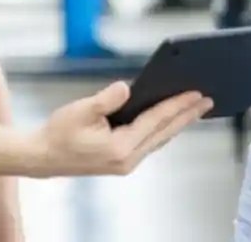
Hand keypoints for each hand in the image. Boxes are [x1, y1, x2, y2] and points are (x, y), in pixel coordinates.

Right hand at [31, 81, 211, 176]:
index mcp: (120, 147)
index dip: (177, 105)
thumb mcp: (81, 110)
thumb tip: (128, 88)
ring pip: (159, 139)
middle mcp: (128, 159)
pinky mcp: (122, 161)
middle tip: (207, 100)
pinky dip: (163, 130)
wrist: (43, 157)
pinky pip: (150, 143)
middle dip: (187, 115)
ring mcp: (126, 163)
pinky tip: (170, 121)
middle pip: (164, 132)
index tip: (196, 93)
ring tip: (195, 109)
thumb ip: (107, 98)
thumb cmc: (58, 133)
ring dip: (178, 123)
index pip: (156, 121)